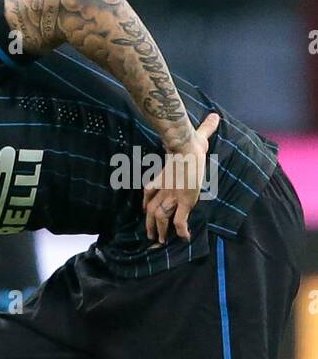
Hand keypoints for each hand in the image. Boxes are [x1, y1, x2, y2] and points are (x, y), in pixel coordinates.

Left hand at [142, 111, 218, 244]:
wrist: (187, 147)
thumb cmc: (189, 141)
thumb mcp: (196, 136)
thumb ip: (204, 128)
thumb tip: (215, 115)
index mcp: (164, 176)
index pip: (149, 191)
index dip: (146, 201)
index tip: (144, 209)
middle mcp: (166, 188)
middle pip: (152, 209)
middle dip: (151, 223)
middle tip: (150, 235)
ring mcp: (174, 195)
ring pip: (162, 216)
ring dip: (161, 230)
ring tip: (160, 242)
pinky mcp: (185, 200)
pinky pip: (181, 219)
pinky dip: (182, 229)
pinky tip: (184, 238)